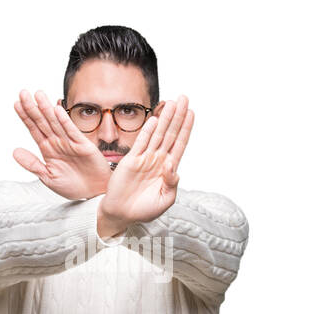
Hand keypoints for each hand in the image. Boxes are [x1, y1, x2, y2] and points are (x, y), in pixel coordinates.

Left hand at [12, 90, 112, 199]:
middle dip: (32, 107)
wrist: (92, 194)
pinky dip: (64, 120)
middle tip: (23, 93)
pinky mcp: (83, 145)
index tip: (16, 103)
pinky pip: (71, 131)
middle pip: (42, 121)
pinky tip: (56, 109)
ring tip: (37, 95)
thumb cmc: (72, 185)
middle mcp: (57, 142)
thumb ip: (32, 164)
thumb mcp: (47, 177)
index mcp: (47, 149)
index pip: (34, 129)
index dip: (25, 116)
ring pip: (55, 122)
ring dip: (46, 108)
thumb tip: (14, 152)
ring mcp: (70, 142)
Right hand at [99, 95, 192, 231]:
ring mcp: (144, 158)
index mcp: (168, 168)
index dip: (186, 128)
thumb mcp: (166, 200)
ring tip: (172, 103)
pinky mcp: (130, 161)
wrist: (121, 214)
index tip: (191, 112)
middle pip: (170, 133)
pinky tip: (154, 120)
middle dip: (178, 116)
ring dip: (165, 118)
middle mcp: (157, 159)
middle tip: (184, 98)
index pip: (180, 143)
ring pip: (157, 134)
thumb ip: (173, 183)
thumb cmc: (144, 210)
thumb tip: (173, 166)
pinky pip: (140, 143)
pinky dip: (147, 132)